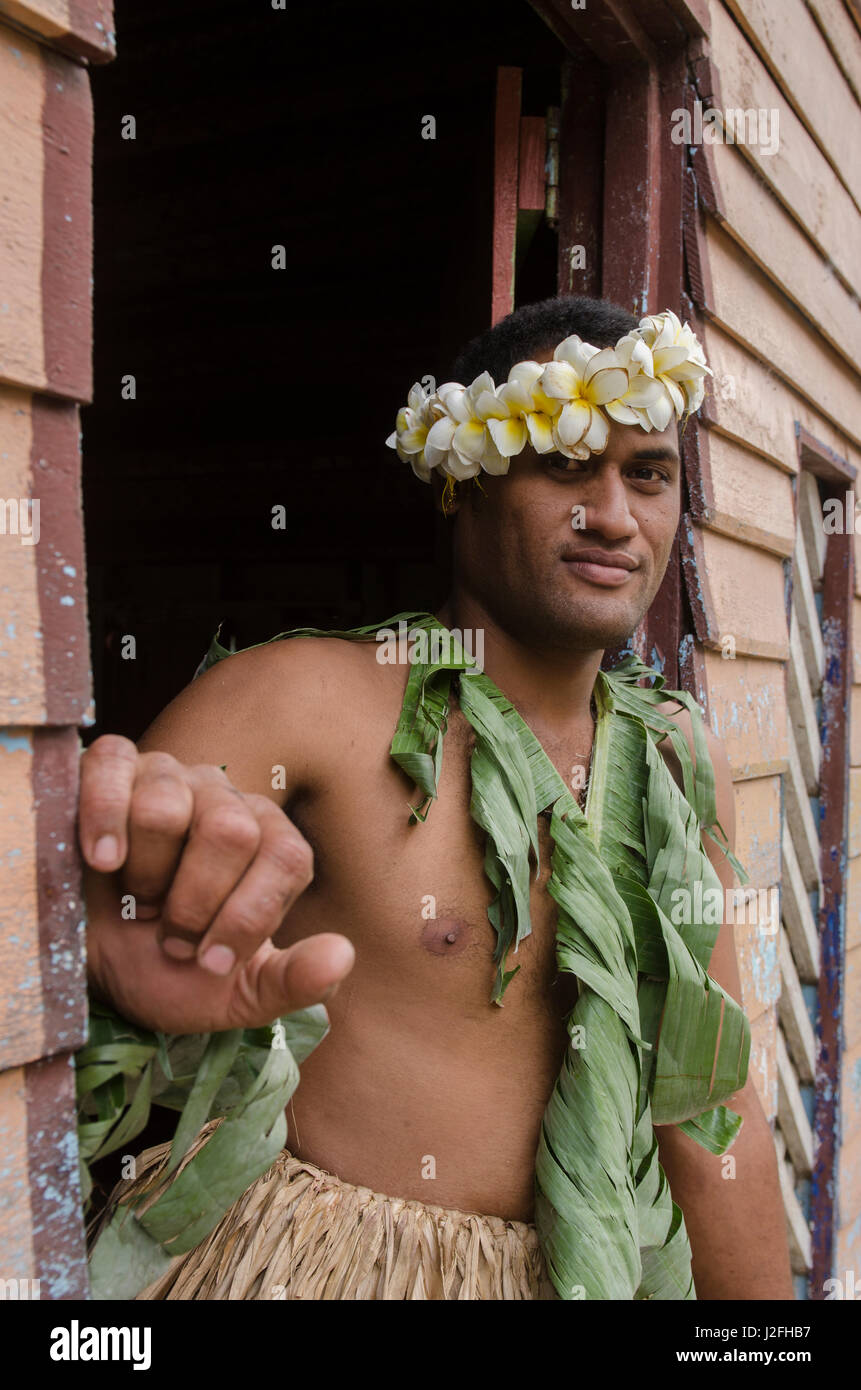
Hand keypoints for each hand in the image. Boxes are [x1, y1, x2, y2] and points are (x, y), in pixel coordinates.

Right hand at [78, 735, 354, 1033]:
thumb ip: (292, 980)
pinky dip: (103, 818)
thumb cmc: (162, 969)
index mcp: (268, 840)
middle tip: (168, 935)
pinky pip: (113, 766)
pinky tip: (102, 861)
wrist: (86, 965)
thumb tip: (343, 955)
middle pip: (230, 831)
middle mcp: (225, 800)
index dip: (248, 916)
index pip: (286, 857)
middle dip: (192, 902)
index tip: (209, 962)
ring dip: (143, 874)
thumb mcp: (232, 994)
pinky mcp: (111, 768)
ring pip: (165, 809)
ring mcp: (168, 776)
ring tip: (134, 898)